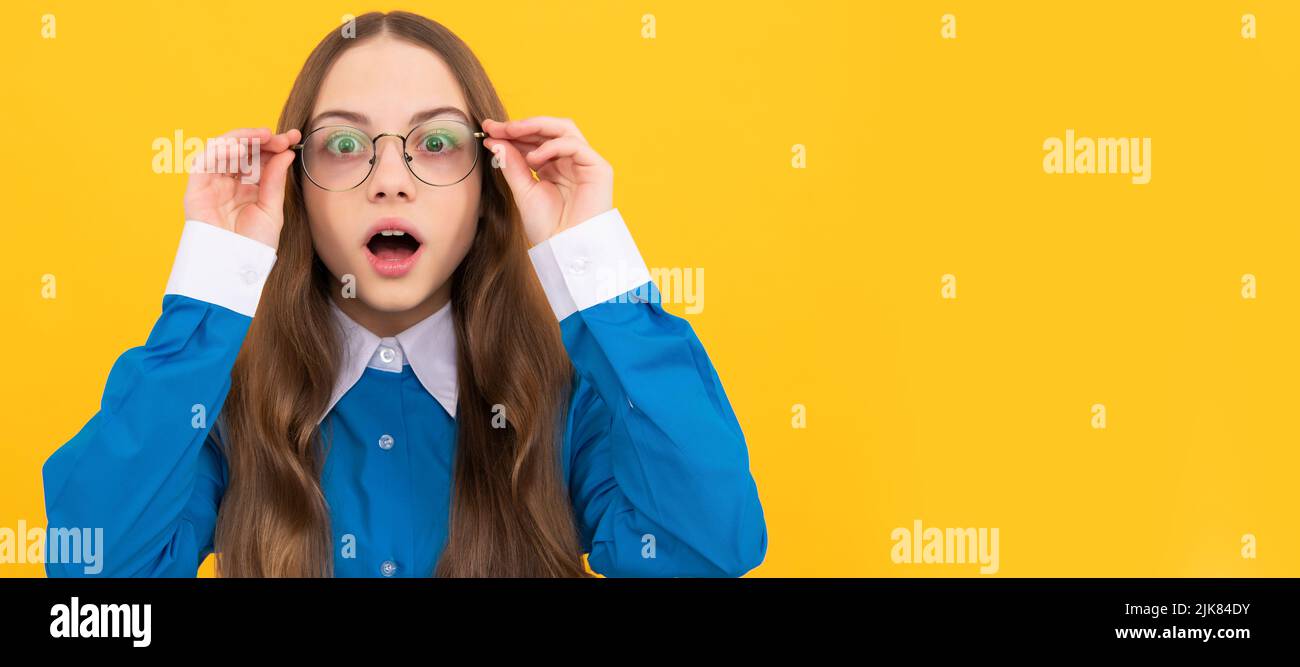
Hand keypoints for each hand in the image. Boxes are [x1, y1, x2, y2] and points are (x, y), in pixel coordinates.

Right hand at [182, 127, 300, 249]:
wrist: (234, 267)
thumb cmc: (253, 245)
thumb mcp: (271, 209)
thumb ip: (275, 180)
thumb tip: (286, 153)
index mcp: (248, 188)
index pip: (259, 158)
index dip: (274, 146)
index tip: (293, 139)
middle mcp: (229, 183)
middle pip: (242, 151)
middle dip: (262, 140)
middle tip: (281, 138)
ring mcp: (212, 184)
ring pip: (222, 150)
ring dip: (242, 138)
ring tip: (263, 137)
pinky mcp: (196, 188)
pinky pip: (204, 161)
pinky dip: (220, 149)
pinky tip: (239, 146)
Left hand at [480, 116, 612, 245]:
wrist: (566, 248)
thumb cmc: (547, 226)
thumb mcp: (523, 191)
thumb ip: (512, 165)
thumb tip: (495, 141)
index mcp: (553, 166)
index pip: (534, 139)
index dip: (512, 132)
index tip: (488, 129)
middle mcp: (569, 161)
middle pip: (548, 128)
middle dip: (521, 125)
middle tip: (497, 127)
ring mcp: (585, 163)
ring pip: (563, 128)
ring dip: (535, 127)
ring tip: (512, 134)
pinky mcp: (598, 168)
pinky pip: (575, 145)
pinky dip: (552, 146)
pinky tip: (534, 159)